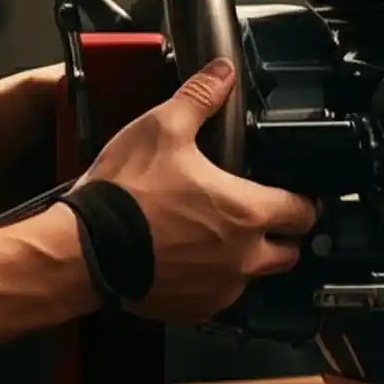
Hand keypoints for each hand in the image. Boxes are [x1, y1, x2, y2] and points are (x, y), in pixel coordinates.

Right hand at [80, 58, 317, 321]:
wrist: (79, 251)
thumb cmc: (122, 196)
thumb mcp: (162, 129)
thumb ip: (200, 98)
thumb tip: (222, 74)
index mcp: (247, 212)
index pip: (304, 212)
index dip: (303, 201)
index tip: (295, 195)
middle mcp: (243, 257)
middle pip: (290, 251)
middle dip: (282, 235)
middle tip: (262, 217)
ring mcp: (220, 288)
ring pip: (256, 276)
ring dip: (249, 260)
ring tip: (222, 238)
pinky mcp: (194, 309)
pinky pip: (221, 298)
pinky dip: (215, 282)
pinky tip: (192, 260)